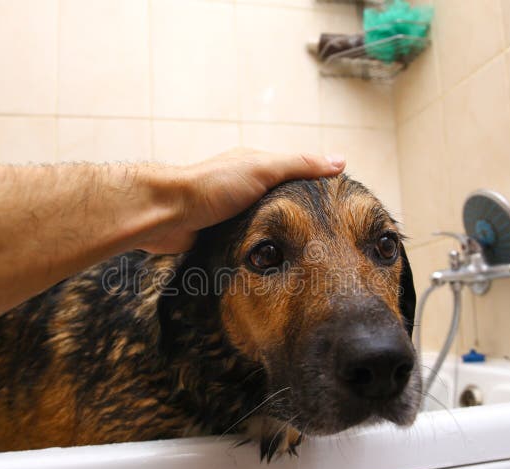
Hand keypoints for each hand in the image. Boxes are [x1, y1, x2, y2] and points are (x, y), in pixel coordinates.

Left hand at [140, 148, 345, 252]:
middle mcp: (243, 189)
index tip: (342, 210)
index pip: (296, 176)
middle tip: (328, 243)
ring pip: (264, 229)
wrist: (166, 214)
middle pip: (281, 205)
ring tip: (306, 261)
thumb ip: (300, 166)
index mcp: (255, 168)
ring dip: (278, 241)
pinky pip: (246, 246)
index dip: (318, 190)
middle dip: (300, 221)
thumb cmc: (212, 187)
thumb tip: (341, 161)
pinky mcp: (219, 237)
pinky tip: (273, 267)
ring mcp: (231, 214)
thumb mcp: (263, 169)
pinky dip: (257, 254)